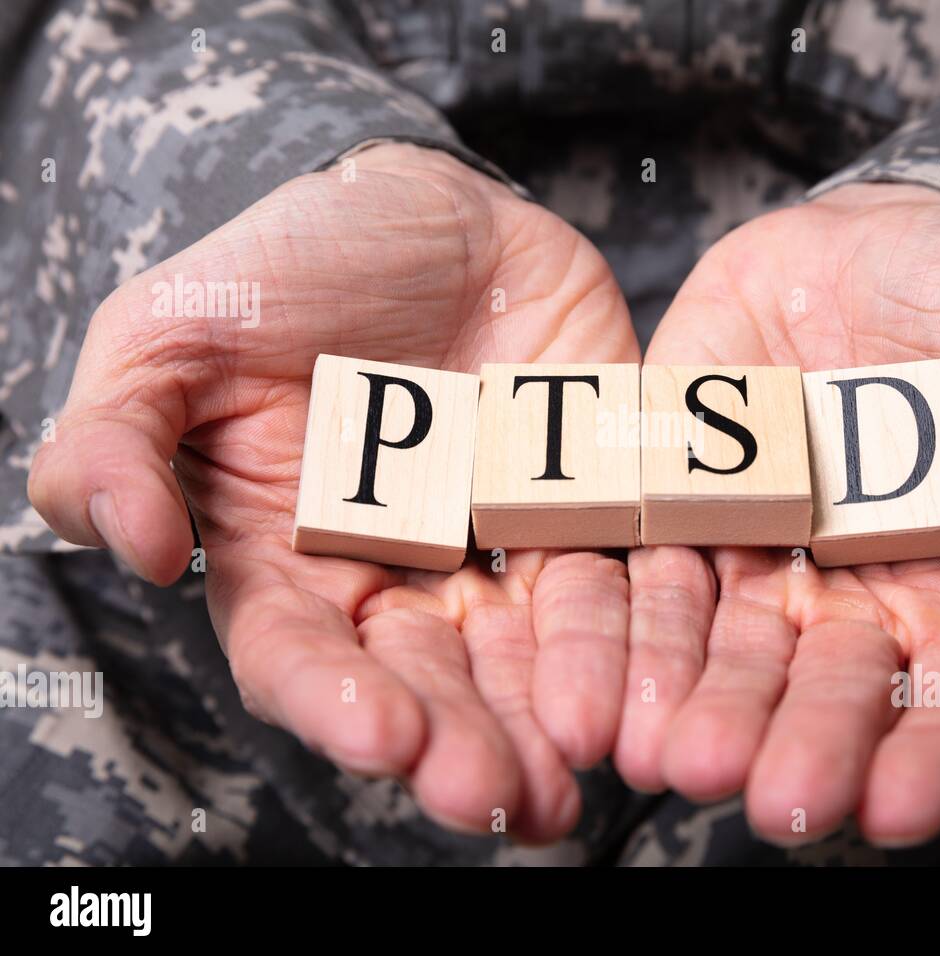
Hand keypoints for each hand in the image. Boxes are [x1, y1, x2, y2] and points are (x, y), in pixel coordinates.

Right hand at [28, 144, 638, 841]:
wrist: (426, 208)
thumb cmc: (286, 272)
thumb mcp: (168, 340)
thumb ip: (120, 442)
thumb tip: (132, 549)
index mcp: (291, 559)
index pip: (303, 655)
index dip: (336, 701)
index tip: (381, 735)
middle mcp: (400, 575)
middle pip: (429, 679)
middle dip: (460, 740)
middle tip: (496, 794)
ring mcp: (500, 546)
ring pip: (528, 651)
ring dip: (551, 715)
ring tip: (575, 777)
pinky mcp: (589, 507)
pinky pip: (619, 578)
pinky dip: (633, 633)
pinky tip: (651, 686)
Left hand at [614, 183, 939, 846]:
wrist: (870, 231)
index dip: (930, 756)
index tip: (896, 807)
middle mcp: (856, 597)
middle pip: (826, 693)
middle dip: (796, 744)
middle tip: (765, 795)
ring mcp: (762, 557)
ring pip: (727, 650)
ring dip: (699, 706)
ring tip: (668, 753)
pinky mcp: (678, 508)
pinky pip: (645, 574)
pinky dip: (622, 626)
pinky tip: (598, 676)